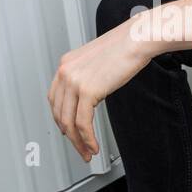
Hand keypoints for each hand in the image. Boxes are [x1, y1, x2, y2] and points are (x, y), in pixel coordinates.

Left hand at [47, 16, 153, 161]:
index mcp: (66, 65)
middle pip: (59, 113)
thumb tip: (88, 98)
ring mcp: (74, 82)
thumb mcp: (96, 62)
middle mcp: (65, 72)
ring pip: (69, 122)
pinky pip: (83, 123)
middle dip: (69, 136)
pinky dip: (87, 139)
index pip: (55, 99)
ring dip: (78, 142)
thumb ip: (87, 78)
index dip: (61, 119)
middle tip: (79, 148)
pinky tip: (94, 146)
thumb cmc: (124, 47)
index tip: (69, 132)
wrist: (136, 39)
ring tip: (87, 152)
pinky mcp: (87, 91)